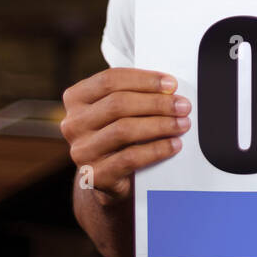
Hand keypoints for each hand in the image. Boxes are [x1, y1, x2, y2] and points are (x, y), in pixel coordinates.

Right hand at [61, 68, 191, 206]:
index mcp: (77, 99)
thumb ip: (136, 93)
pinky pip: (129, 158)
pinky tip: (174, 145)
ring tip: (183, 124)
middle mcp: (73, 124)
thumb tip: (169, 87)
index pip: (109, 80)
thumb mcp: (120, 109)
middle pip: (118, 104)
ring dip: (160, 125)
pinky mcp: (94, 175)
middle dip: (157, 103)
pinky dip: (156, 150)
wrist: (109, 176)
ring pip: (124, 130)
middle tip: (183, 106)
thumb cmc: (119, 134)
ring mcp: (81, 151)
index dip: (144, 80)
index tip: (171, 84)